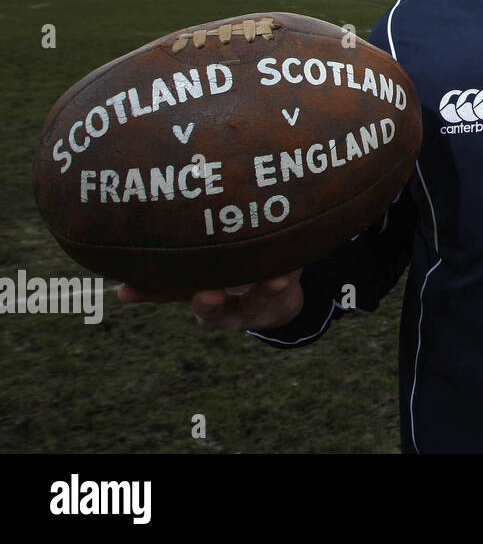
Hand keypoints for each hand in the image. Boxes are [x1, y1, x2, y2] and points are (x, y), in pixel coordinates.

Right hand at [117, 270, 303, 331]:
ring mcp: (252, 306)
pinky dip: (290, 274)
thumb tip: (128, 237)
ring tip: (274, 280)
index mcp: (195, 296)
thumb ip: (173, 260)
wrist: (274, 301)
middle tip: (206, 295)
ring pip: (258, 300)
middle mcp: (222, 308)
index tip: (126, 292)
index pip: (168, 296)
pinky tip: (291, 267)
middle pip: (212, 309)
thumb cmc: (228, 275)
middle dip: (208, 302)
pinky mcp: (280, 298)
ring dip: (264, 290)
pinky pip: (287, 284)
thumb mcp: (200, 270)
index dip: (149, 294)